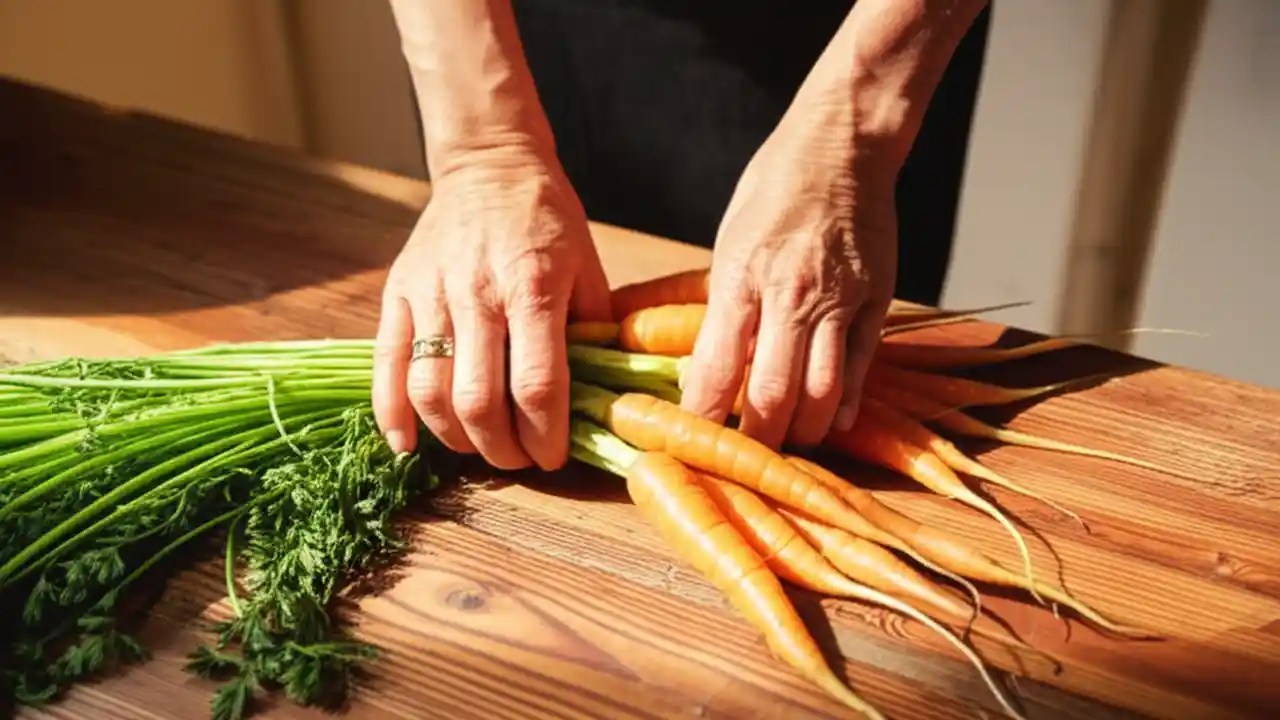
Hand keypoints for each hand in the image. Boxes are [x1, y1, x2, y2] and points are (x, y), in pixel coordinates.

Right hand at [372, 150, 611, 469]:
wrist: (489, 164)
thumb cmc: (546, 219)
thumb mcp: (588, 267)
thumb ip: (594, 331)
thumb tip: (605, 395)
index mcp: (534, 287)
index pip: (537, 385)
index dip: (546, 436)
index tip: (554, 457)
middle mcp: (478, 294)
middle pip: (479, 401)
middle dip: (502, 449)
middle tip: (518, 459)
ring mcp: (431, 294)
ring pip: (430, 392)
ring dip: (455, 438)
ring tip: (478, 446)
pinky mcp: (397, 294)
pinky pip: (387, 366)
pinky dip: (392, 415)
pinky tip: (409, 445)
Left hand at [679, 109, 898, 448]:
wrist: (843, 143)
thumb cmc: (775, 187)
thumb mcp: (730, 243)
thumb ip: (725, 306)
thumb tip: (707, 365)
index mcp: (741, 278)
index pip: (713, 369)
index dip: (699, 417)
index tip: (688, 442)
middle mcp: (790, 295)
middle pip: (771, 395)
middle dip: (755, 441)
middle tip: (744, 461)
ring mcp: (839, 300)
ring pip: (822, 393)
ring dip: (805, 431)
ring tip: (790, 444)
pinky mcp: (876, 300)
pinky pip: (862, 367)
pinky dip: (848, 403)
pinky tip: (835, 421)